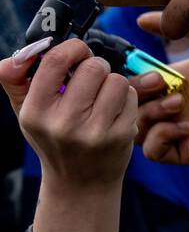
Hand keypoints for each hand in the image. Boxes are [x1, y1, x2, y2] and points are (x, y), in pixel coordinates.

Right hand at [0, 38, 135, 231]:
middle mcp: (63, 123)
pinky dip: (126, 99)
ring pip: (117, 80)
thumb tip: (22, 53)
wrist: (80, 183)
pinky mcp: (120, 136)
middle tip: (91, 79)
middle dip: (95, 66)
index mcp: (35, 112)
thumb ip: (15, 79)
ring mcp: (95, 131)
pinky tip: (113, 113)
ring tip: (101, 98)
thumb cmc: (53, 138)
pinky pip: (131, 96)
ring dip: (112, 83)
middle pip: (94, 67)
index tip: (77, 53)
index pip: (56, 60)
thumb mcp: (26, 112)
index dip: (72, 48)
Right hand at [135, 44, 188, 175]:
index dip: (137, 72)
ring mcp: (184, 128)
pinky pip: (153, 152)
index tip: (151, 65)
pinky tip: (184, 124)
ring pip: (136, 128)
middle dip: (137, 92)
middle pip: (132, 104)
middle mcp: (181, 104)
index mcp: (185, 79)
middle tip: (161, 83)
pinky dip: (158, 137)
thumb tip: (147, 15)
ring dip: (147, 113)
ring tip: (178, 103)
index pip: (141, 78)